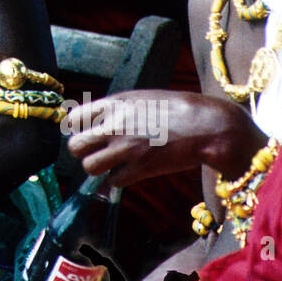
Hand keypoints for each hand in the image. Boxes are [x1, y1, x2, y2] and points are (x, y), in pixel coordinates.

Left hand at [66, 90, 263, 186]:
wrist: (208, 125)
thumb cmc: (177, 109)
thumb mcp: (141, 98)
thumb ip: (116, 110)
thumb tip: (96, 124)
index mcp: (115, 103)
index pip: (73, 118)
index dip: (77, 129)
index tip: (87, 133)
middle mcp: (115, 125)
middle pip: (75, 146)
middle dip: (84, 152)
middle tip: (98, 152)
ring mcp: (126, 148)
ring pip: (89, 167)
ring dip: (99, 169)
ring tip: (112, 164)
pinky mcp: (140, 168)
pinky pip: (113, 181)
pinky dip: (118, 180)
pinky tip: (130, 172)